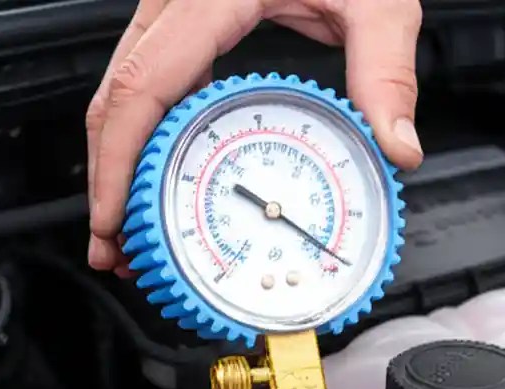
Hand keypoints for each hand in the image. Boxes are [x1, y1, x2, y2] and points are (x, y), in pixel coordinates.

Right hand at [85, 0, 425, 274]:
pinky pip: (150, 77)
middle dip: (107, 176)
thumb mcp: (381, 0)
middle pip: (117, 94)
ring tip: (130, 226)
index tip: (117, 216)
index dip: (120, 158)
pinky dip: (146, 132)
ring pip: (124, 86)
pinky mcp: (186, 16)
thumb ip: (388, 73)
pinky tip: (159, 173)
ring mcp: (175, 4)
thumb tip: (397, 147)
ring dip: (120, 159)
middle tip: (114, 247)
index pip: (145, 84)